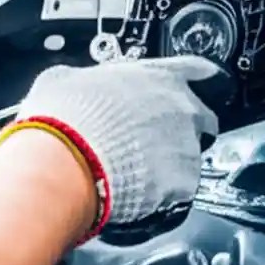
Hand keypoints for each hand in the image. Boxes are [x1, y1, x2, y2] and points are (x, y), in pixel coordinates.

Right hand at [11, 56, 220, 234]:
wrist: (63, 165)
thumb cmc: (63, 120)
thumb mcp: (63, 81)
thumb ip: (84, 79)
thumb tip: (73, 84)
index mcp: (159, 76)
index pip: (199, 70)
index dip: (197, 81)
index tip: (196, 88)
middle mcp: (182, 108)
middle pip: (201, 117)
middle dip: (181, 129)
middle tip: (149, 141)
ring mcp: (188, 148)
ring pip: (189, 156)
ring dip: (168, 164)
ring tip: (133, 172)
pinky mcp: (185, 186)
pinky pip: (179, 190)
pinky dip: (161, 194)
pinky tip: (134, 193)